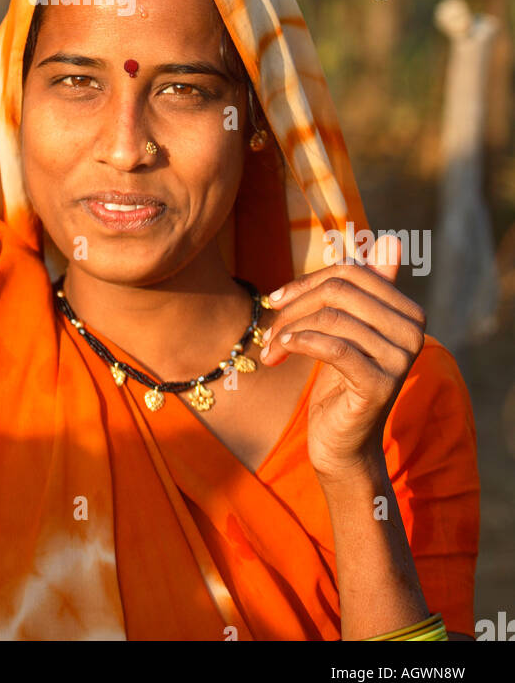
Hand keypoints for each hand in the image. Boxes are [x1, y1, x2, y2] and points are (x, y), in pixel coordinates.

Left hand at [259, 236, 425, 483]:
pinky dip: (300, 342)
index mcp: (407, 312)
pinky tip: (280, 350)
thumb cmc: (339, 380)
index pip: (351, 273)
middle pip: (340, 291)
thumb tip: (390, 240)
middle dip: (295, 304)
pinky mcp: (380, 385)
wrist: (340, 442)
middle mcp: (413, 332)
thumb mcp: (346, 328)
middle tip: (269, 328)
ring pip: (332, 317)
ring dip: (289, 328)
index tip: (275, 300)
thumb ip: (364, 287)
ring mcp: (400, 360)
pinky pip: (334, 346)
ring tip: (271, 348)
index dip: (307, 281)